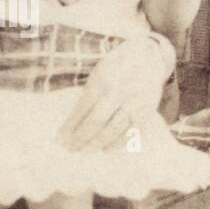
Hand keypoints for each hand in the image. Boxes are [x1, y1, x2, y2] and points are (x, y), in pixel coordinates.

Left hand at [57, 38, 168, 152]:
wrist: (150, 57)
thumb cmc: (117, 67)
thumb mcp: (99, 72)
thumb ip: (89, 94)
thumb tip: (73, 123)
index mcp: (103, 79)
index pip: (83, 108)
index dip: (70, 125)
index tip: (59, 139)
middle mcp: (120, 91)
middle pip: (97, 120)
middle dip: (81, 137)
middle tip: (70, 149)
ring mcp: (135, 101)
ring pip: (115, 129)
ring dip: (97, 143)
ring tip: (84, 151)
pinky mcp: (147, 110)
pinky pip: (131, 132)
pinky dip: (117, 143)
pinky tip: (106, 149)